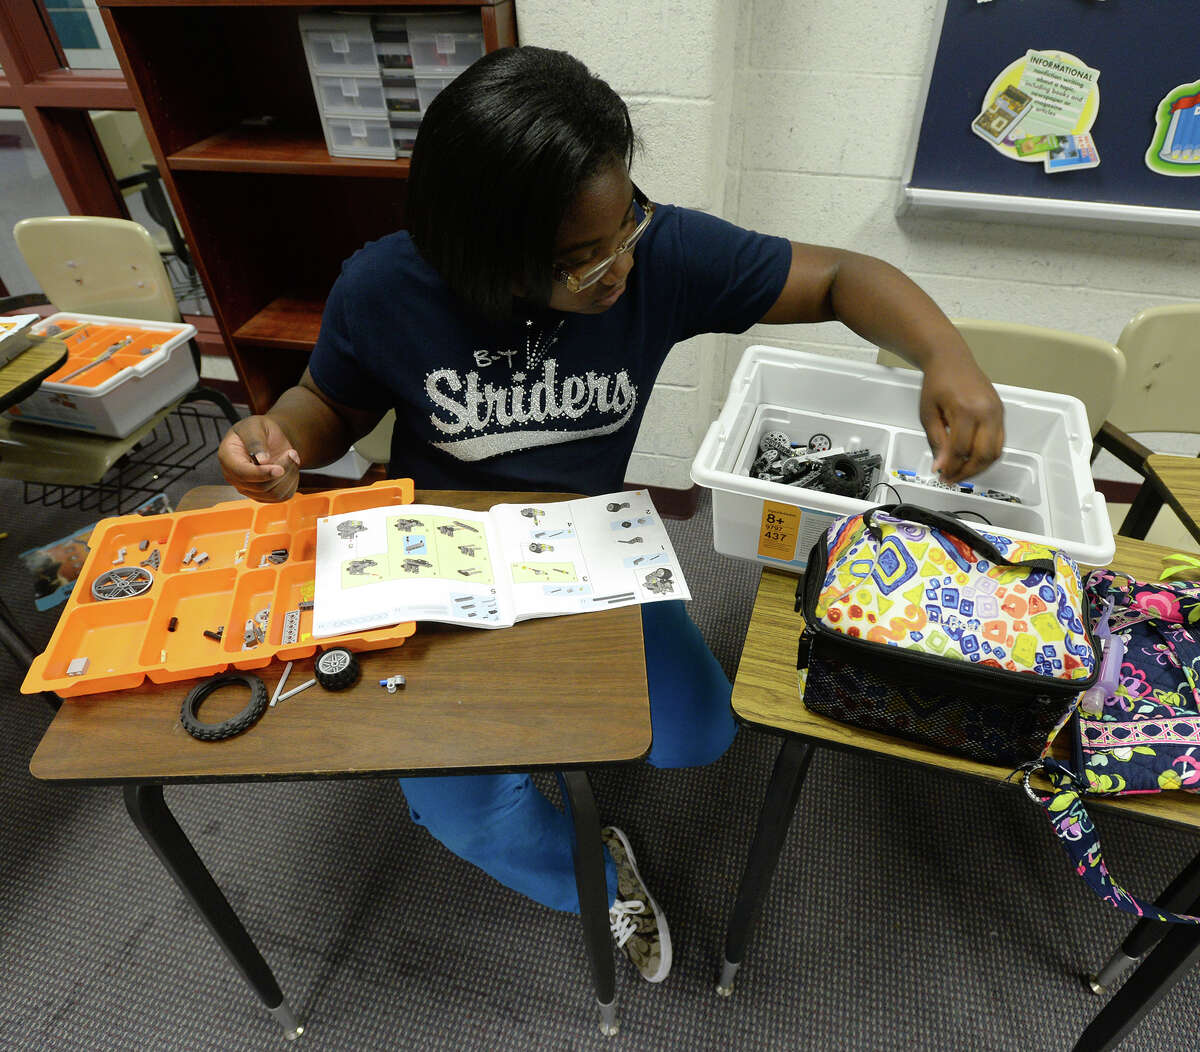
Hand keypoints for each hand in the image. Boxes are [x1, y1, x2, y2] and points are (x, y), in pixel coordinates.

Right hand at [218, 415, 301, 501]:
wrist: (267, 438)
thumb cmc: (257, 430)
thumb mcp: (254, 426)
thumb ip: (256, 441)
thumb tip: (261, 460)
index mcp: (228, 458)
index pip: (242, 473)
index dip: (262, 473)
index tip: (279, 469)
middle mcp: (235, 477)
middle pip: (261, 486)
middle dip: (282, 469)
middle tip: (291, 452)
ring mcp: (249, 489)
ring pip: (274, 494)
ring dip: (289, 475)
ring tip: (291, 456)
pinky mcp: (264, 495)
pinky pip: (283, 496)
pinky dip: (292, 482)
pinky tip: (290, 468)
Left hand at [918, 356, 1004, 484]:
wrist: (951, 360)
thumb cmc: (938, 383)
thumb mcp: (928, 414)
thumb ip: (936, 441)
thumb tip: (940, 466)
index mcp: (966, 409)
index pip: (961, 449)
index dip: (951, 467)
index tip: (941, 475)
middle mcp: (987, 411)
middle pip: (983, 454)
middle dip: (967, 472)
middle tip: (951, 479)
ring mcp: (997, 412)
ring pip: (995, 451)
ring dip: (979, 468)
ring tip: (961, 474)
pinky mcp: (1001, 412)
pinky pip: (999, 442)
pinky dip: (987, 456)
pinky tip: (972, 461)